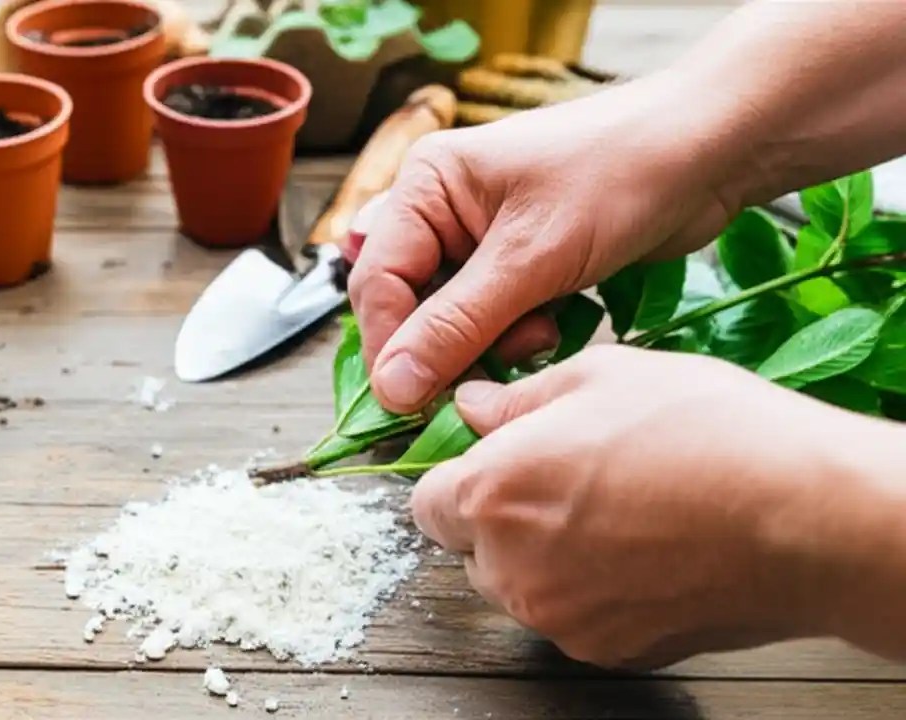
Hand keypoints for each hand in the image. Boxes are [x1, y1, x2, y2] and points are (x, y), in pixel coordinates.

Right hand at [348, 75, 747, 414]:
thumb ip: (456, 327)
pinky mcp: (520, 262)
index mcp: (427, 185)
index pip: (378, 282)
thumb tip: (391, 389)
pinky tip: (553, 325)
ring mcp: (481, 237)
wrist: (713, 149)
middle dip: (449, 344)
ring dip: (488, 342)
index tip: (412, 401)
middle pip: (409, 304)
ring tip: (538, 334)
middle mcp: (443, 209)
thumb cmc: (622, 175)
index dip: (391, 346)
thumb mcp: (531, 257)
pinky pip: (492, 319)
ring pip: (451, 319)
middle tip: (492, 367)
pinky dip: (516, 334)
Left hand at [411, 345, 905, 668]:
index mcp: (493, 492)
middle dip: (500, 517)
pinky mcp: (605, 649)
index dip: (460, 479)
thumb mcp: (601, 376)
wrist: (803, 517)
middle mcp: (511, 567)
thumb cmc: (706, 432)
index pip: (426, 503)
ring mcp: (558, 617)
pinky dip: (590, 590)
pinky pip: (571, 616)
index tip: (496, 462)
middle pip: (471, 549)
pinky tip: (644, 550)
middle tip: (567, 477)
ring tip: (617, 510)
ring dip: (543, 555)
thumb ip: (516, 399)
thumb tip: (472, 406)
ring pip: (519, 586)